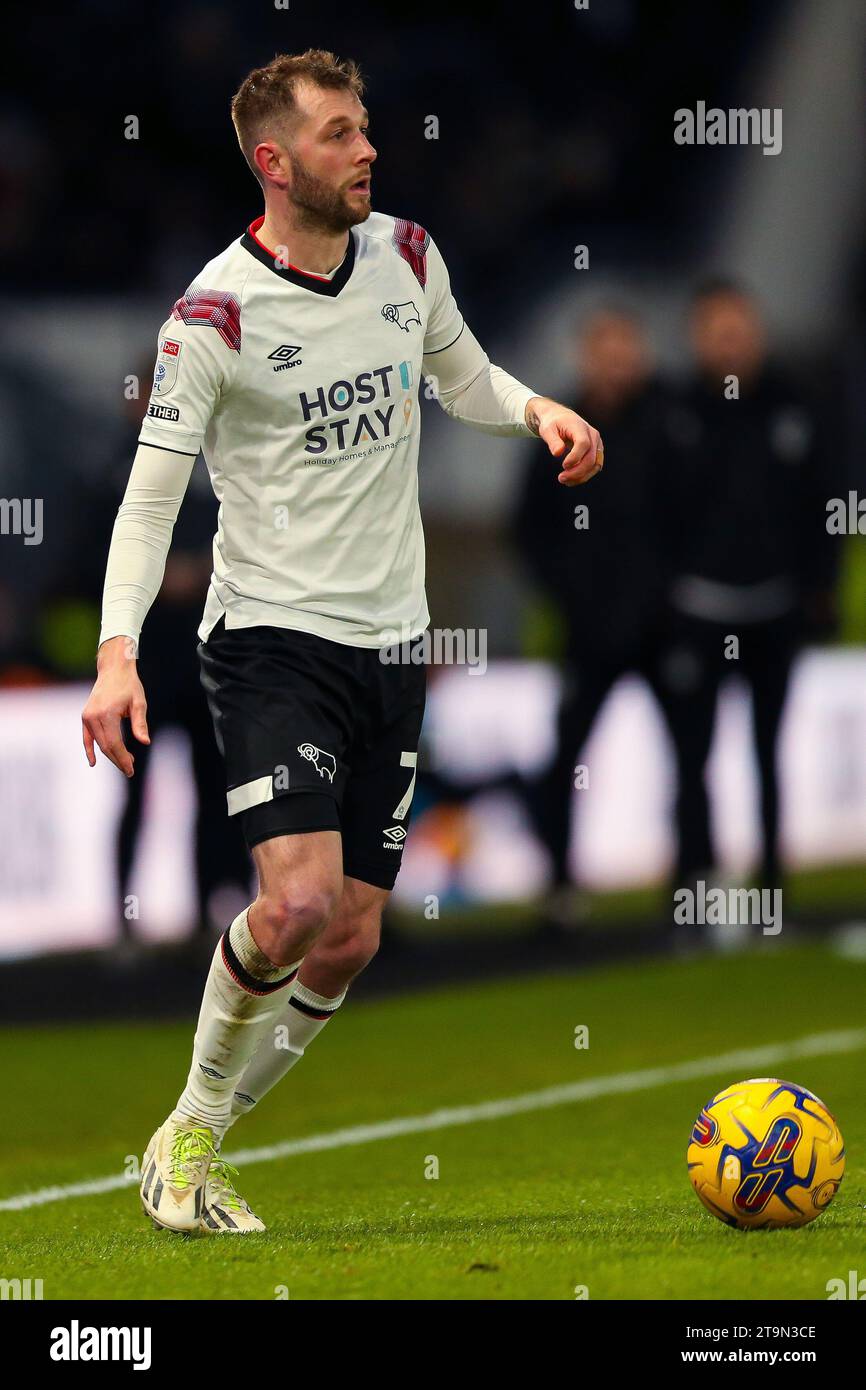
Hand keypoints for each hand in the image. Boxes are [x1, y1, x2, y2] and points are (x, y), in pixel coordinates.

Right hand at [81, 635, 149, 776]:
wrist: (113, 669)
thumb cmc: (129, 685)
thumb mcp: (139, 703)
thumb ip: (140, 723)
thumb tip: (145, 742)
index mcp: (107, 714)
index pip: (114, 744)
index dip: (122, 759)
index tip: (131, 769)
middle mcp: (93, 716)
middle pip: (105, 746)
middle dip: (118, 759)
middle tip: (130, 769)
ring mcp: (87, 716)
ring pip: (98, 743)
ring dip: (110, 755)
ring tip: (125, 762)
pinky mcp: (85, 716)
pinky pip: (86, 737)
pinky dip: (89, 749)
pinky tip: (93, 763)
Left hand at [525, 396, 603, 485]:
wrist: (561, 418)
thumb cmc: (553, 423)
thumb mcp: (547, 430)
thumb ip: (553, 441)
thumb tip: (558, 453)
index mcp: (580, 427)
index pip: (583, 443)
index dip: (575, 457)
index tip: (563, 465)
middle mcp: (592, 435)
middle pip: (591, 457)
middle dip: (577, 471)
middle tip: (561, 478)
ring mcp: (597, 443)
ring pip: (595, 465)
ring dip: (581, 476)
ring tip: (565, 480)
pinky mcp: (596, 451)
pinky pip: (594, 466)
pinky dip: (584, 475)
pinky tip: (571, 479)